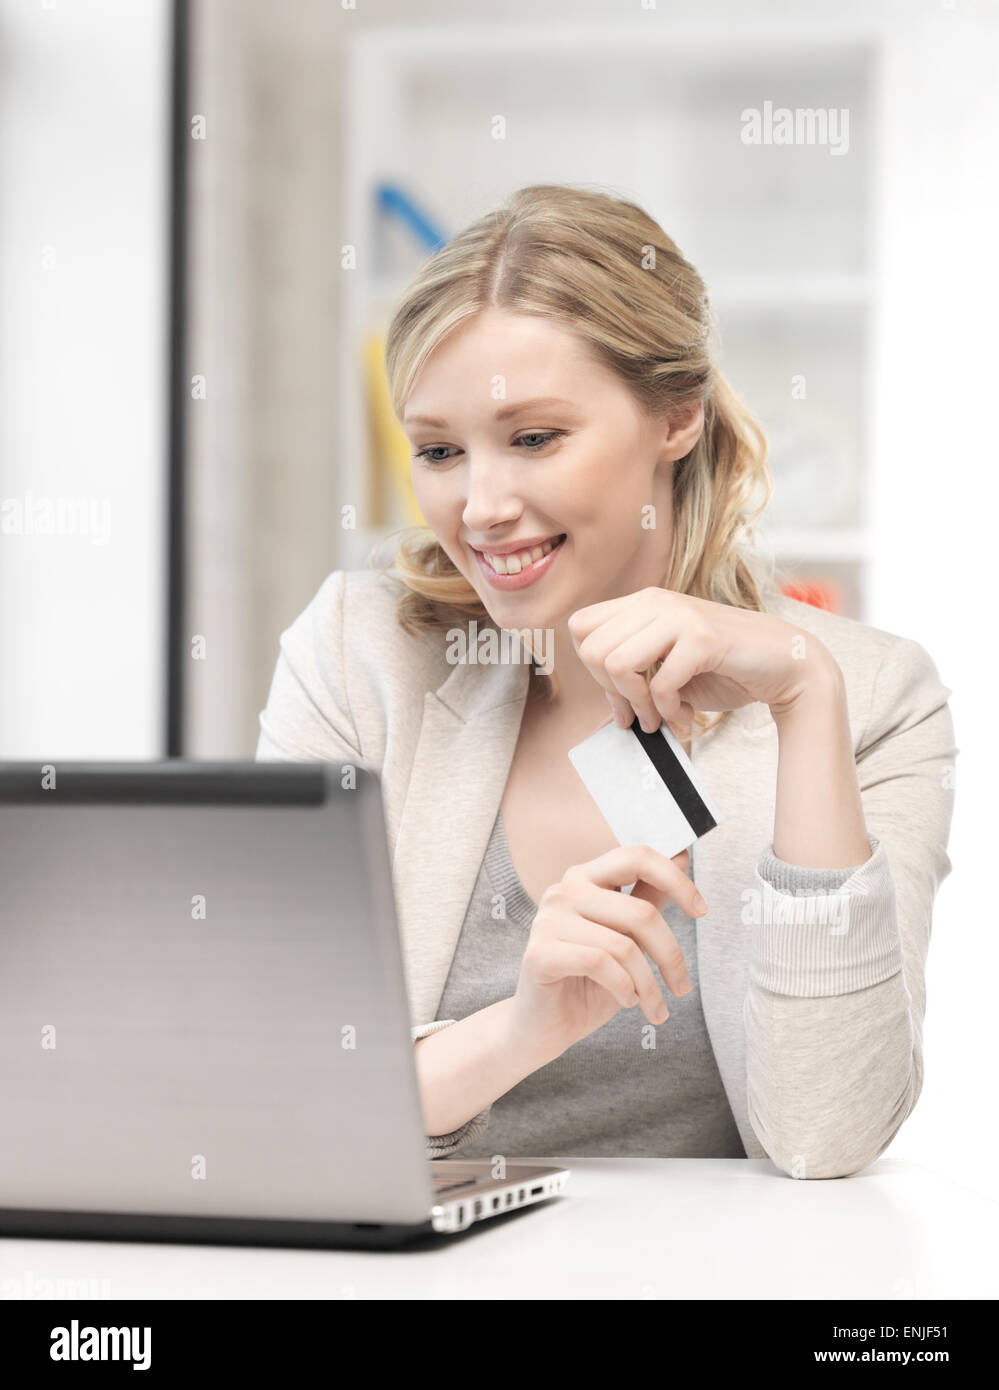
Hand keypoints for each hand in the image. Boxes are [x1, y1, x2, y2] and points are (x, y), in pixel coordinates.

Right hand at [507, 843, 706, 1064]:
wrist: (544, 1026)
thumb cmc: (587, 982)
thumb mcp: (627, 939)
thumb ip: (647, 898)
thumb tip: (681, 855)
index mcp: (586, 878)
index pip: (636, 857)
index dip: (676, 880)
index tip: (701, 910)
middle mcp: (564, 891)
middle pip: (640, 912)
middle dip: (670, 955)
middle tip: (681, 987)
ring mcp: (549, 920)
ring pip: (624, 945)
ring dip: (648, 984)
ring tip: (652, 1005)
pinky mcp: (540, 953)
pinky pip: (600, 963)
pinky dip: (624, 988)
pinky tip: (626, 1001)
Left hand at [567, 586, 839, 735]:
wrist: (786, 664)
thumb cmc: (725, 669)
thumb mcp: (668, 669)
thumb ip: (634, 679)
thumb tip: (607, 715)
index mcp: (643, 602)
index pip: (581, 627)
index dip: (591, 668)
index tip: (619, 696)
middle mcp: (656, 601)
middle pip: (592, 649)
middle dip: (611, 693)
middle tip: (639, 713)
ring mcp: (680, 616)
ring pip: (618, 664)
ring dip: (638, 705)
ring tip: (661, 717)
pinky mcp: (702, 637)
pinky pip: (659, 683)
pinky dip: (667, 710)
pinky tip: (684, 715)